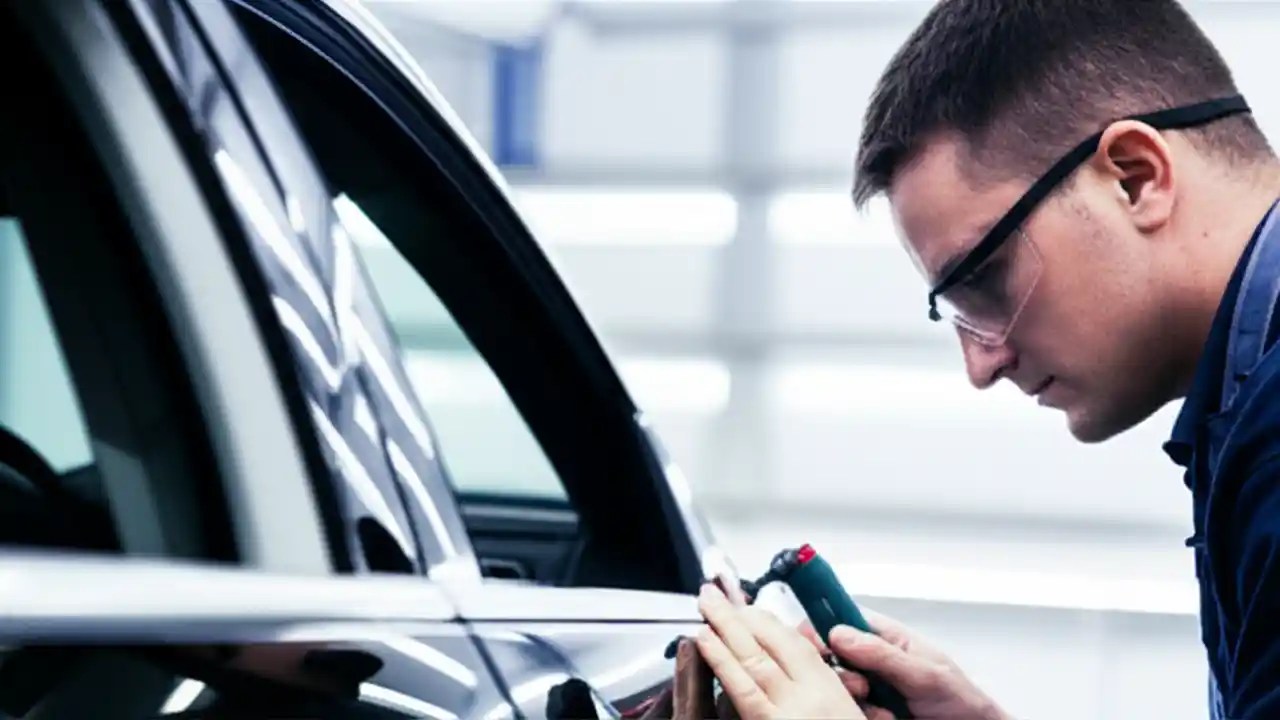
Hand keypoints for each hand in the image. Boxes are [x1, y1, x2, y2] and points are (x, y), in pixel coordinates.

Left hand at [696, 583, 866, 718]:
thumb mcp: (845, 715)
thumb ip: (819, 692)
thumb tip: (788, 672)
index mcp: (830, 691)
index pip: (794, 644)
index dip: (765, 621)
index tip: (746, 606)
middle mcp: (811, 695)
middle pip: (770, 642)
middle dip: (739, 614)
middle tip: (714, 593)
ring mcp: (790, 711)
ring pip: (753, 658)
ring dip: (725, 627)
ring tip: (704, 606)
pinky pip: (742, 689)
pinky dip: (721, 660)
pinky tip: (704, 641)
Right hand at [802, 610, 1011, 719]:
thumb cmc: (961, 699)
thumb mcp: (926, 673)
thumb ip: (883, 653)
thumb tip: (840, 633)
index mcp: (884, 636)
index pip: (839, 617)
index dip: (820, 624)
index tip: (815, 639)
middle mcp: (870, 659)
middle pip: (827, 653)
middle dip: (836, 669)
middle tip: (859, 683)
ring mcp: (867, 688)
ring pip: (833, 685)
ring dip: (851, 696)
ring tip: (880, 706)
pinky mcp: (864, 711)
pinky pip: (844, 709)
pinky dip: (861, 715)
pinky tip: (885, 718)